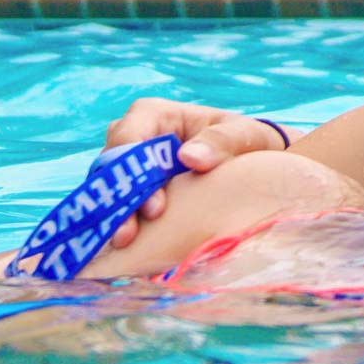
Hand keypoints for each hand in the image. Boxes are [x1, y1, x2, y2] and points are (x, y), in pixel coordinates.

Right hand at [100, 97, 291, 247]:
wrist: (255, 162)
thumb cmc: (246, 141)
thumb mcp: (244, 135)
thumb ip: (222, 140)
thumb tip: (190, 157)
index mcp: (154, 115)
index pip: (128, 137)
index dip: (133, 170)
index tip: (156, 207)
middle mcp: (132, 138)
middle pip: (110, 168)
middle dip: (118, 201)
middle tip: (129, 235)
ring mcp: (127, 166)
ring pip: (108, 190)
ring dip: (115, 216)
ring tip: (125, 244)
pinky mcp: (132, 191)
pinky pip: (116, 206)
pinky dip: (121, 224)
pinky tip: (127, 249)